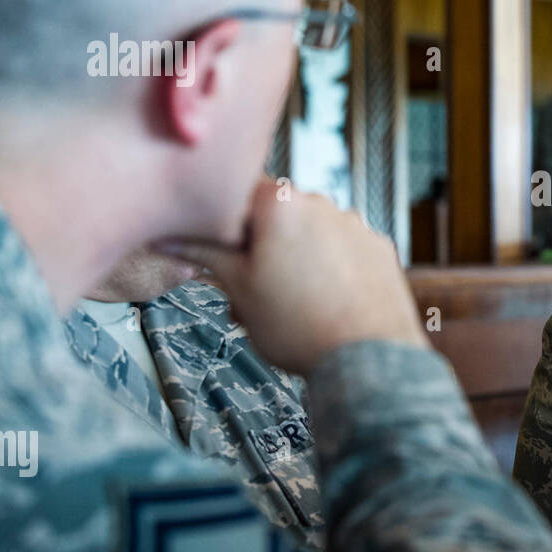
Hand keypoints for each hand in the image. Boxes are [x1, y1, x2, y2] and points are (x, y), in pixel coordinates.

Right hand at [159, 179, 427, 374]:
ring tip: (289, 305)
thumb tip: (170, 237)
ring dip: (295, 258)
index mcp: (281, 202)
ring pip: (311, 233)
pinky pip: (344, 249)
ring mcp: (356, 224)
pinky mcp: (380, 248)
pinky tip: (325, 302)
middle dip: (260, 247)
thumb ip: (205, 252)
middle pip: (277, 215)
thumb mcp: (238, 288)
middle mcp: (323, 202)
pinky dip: (331, 268)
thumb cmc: (298, 325)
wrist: (367, 357)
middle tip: (251, 291)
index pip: (238, 194)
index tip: (221, 251)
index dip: (224, 223)